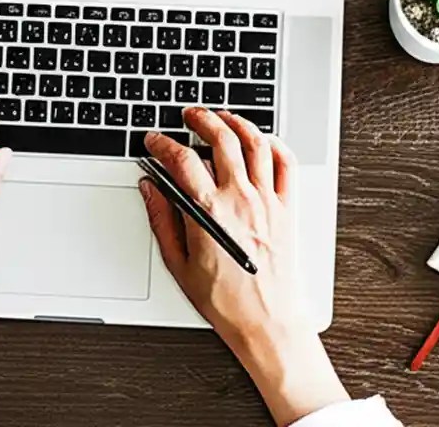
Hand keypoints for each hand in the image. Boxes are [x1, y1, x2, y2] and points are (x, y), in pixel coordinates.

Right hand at [139, 108, 347, 425]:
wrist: (267, 322)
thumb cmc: (225, 301)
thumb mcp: (179, 264)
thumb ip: (162, 220)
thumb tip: (150, 190)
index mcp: (209, 213)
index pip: (182, 160)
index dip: (163, 144)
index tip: (154, 142)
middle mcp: (240, 199)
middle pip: (221, 140)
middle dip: (201, 119)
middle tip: (190, 115)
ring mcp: (268, 201)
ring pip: (255, 143)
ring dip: (237, 122)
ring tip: (223, 117)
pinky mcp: (288, 208)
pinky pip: (287, 164)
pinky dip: (275, 144)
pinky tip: (263, 140)